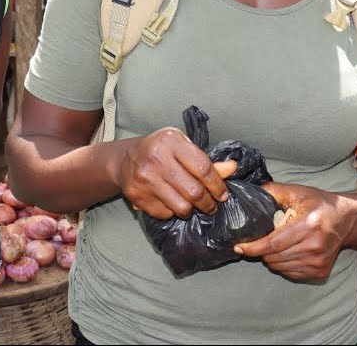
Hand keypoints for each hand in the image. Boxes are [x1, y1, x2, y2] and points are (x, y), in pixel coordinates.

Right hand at [116, 127, 235, 219]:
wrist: (125, 159)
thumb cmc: (161, 150)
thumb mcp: (183, 146)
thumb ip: (206, 160)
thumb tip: (231, 168)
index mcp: (172, 142)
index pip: (203, 168)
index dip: (217, 185)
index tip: (222, 195)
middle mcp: (157, 159)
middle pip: (194, 191)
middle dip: (208, 203)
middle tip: (211, 206)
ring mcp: (145, 179)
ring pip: (181, 207)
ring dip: (191, 210)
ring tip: (192, 205)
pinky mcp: (137, 196)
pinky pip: (165, 213)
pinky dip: (173, 212)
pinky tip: (171, 202)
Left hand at [234, 182, 351, 280]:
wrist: (346, 219)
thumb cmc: (319, 203)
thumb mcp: (298, 192)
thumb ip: (273, 191)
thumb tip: (252, 192)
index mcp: (308, 225)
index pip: (273, 243)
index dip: (253, 247)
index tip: (239, 247)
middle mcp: (315, 245)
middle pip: (275, 257)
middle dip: (260, 252)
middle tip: (257, 243)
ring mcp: (319, 261)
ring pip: (281, 267)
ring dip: (271, 259)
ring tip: (274, 246)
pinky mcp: (321, 271)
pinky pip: (292, 274)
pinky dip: (283, 266)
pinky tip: (286, 254)